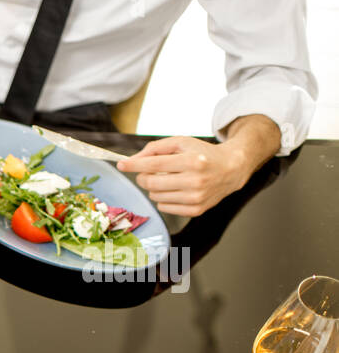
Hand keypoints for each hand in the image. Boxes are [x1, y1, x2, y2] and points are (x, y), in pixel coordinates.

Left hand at [117, 136, 252, 216]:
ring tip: (168, 179)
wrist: (231, 169)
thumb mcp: (181, 143)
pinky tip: (175, 190)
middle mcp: (195, 181)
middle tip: (146, 172)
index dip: (135, 165)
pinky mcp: (196, 210)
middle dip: (143, 177)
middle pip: (151, 184)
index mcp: (192, 161)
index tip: (122, 164)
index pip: (154, 165)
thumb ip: (155, 148)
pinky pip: (164, 207)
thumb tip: (132, 160)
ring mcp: (196, 198)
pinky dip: (164, 198)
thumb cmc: (202, 154)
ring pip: (155, 196)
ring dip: (154, 188)